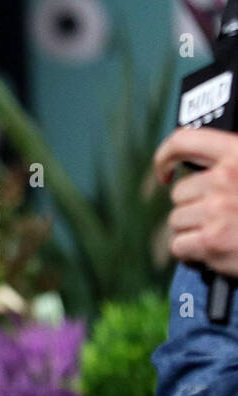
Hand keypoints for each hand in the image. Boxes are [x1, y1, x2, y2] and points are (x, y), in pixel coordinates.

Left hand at [153, 128, 237, 276]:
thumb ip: (233, 168)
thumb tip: (206, 175)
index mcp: (237, 154)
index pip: (184, 142)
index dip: (167, 156)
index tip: (165, 171)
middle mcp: (224, 179)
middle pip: (180, 192)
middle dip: (196, 208)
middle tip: (222, 219)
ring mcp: (216, 210)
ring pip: (178, 220)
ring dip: (195, 231)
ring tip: (224, 236)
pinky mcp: (212, 241)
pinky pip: (179, 245)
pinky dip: (191, 253)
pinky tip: (213, 253)